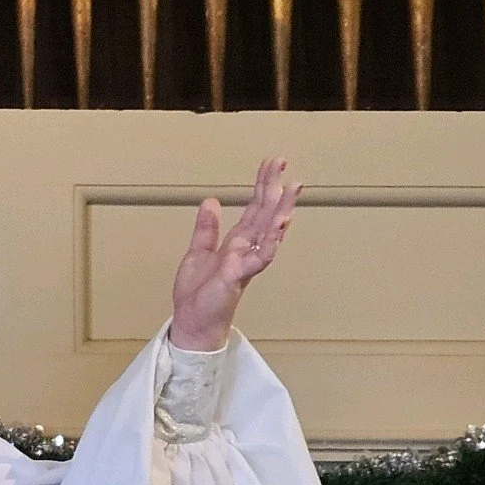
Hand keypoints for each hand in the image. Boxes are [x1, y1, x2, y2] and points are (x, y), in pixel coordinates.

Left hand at [169, 156, 300, 350]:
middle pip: (265, 214)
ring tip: (291, 190)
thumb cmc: (198, 294)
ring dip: (281, 211)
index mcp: (237, 242)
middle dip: (274, 188)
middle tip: (282, 164)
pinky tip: (279, 227)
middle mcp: (247, 250)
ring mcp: (246, 263)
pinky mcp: (239, 277)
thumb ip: (207, 229)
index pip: (254, 209)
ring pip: (269, 232)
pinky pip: (259, 258)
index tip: (272, 163)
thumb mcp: (198, 252)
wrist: (192, 322)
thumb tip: (211, 201)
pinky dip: (270, 242)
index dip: (262, 185)